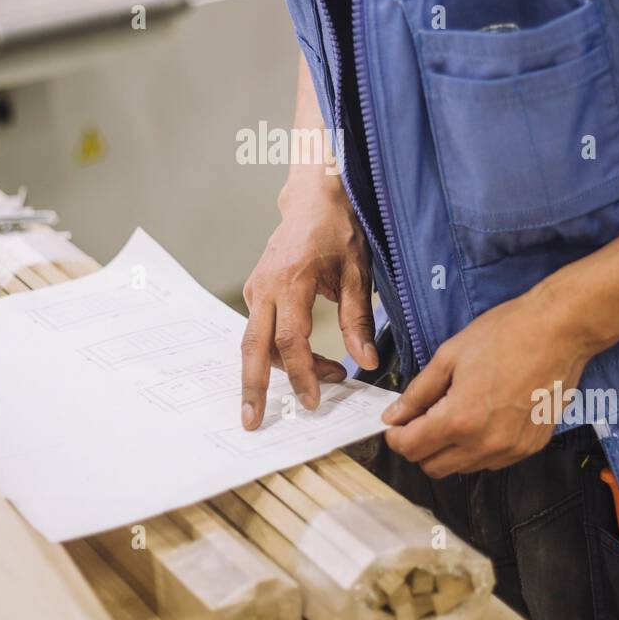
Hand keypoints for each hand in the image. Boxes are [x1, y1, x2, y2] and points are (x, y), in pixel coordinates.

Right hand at [241, 175, 377, 428]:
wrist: (313, 198)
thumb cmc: (337, 228)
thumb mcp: (357, 270)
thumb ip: (358, 318)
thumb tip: (366, 361)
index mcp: (290, 279)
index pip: (290, 338)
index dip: (301, 372)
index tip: (314, 398)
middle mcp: (265, 286)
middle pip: (253, 347)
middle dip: (252, 387)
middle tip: (253, 421)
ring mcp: (256, 289)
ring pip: (258, 343)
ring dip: (283, 371)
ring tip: (320, 383)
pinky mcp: (257, 292)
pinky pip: (262, 332)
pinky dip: (279, 354)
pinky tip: (307, 364)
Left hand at [381, 285, 596, 475]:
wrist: (559, 332)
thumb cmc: (505, 335)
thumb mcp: (449, 356)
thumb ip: (418, 392)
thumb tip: (394, 415)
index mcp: (460, 419)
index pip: (411, 448)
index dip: (395, 436)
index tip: (395, 423)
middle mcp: (485, 444)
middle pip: (433, 467)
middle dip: (419, 446)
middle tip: (421, 418)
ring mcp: (511, 450)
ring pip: (462, 468)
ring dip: (448, 449)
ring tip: (455, 412)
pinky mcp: (530, 448)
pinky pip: (491, 461)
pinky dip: (476, 448)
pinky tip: (481, 418)